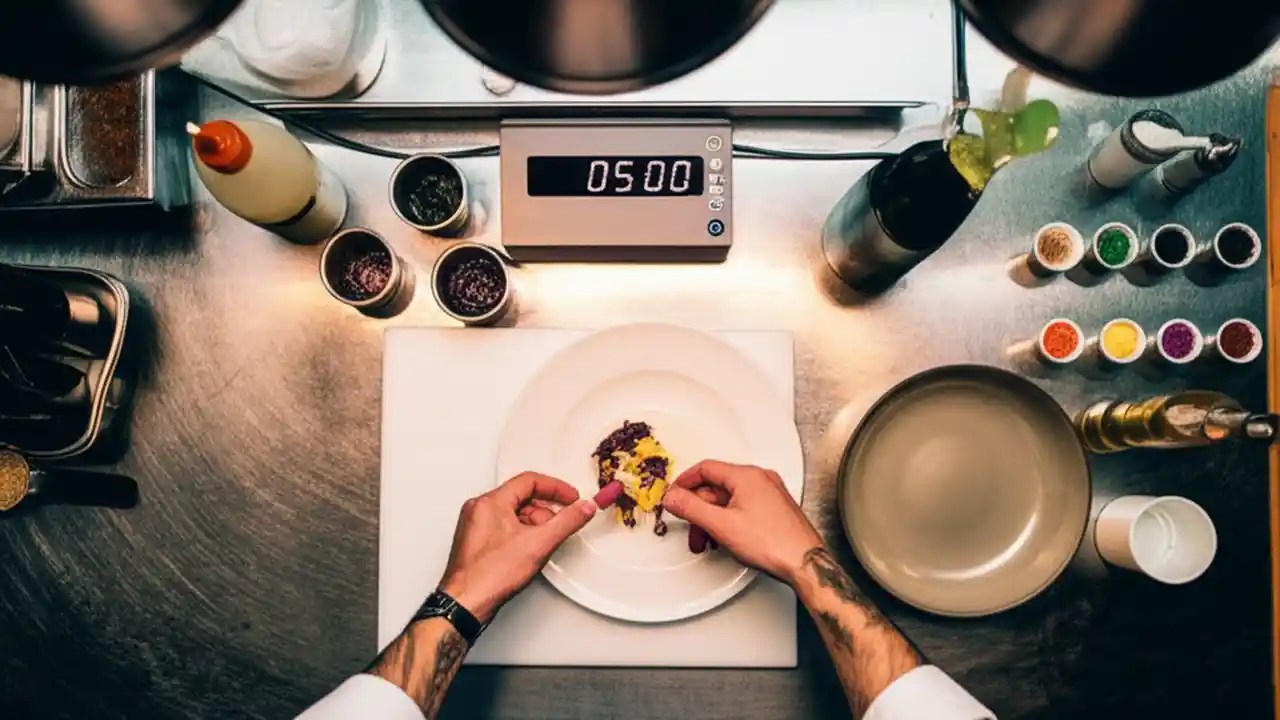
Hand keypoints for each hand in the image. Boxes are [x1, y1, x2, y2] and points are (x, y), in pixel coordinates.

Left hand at [438, 472, 596, 622]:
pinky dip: (521, 534)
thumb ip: (567, 522)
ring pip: (512, 513)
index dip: (556, 488)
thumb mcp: (539, 544)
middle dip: (545, 510)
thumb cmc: (489, 575)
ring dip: (534, 523)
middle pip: (521, 497)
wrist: (466, 602)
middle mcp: (479, 509)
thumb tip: (584, 507)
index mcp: (491, 502)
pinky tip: (529, 551)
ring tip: (545, 541)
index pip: (529, 481)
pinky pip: (503, 527)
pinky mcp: (475, 541)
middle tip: (562, 522)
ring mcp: (475, 525)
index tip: (571, 498)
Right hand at [662, 460, 821, 585]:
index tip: (674, 495)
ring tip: (708, 540)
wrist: (805, 563)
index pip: (706, 468)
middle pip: (717, 486)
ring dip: (713, 518)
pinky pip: (744, 506)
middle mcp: (761, 479)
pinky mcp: (775, 508)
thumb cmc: (773, 543)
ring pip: (730, 499)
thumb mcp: (722, 525)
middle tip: (691, 527)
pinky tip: (726, 538)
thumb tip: (673, 497)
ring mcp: (770, 493)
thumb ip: (692, 508)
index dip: (685, 482)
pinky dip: (729, 519)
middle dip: (699, 508)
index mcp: (748, 476)